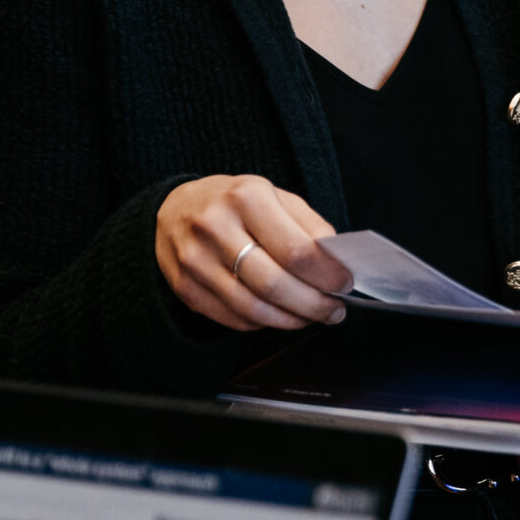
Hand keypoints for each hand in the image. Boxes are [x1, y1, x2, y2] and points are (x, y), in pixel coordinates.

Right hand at [153, 174, 353, 331]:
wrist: (174, 209)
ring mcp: (195, 261)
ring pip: (254, 309)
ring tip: (312, 316)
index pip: (296, 250)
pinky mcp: (185, 288)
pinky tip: (279, 314)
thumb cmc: (235, 203)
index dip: (327, 275)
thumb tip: (337, 263)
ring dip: (292, 320)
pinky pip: (234, 319)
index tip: (345, 284)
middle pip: (275, 285)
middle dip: (313, 305)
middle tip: (334, 310)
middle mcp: (216, 228)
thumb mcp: (275, 196)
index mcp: (247, 198)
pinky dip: (264, 323)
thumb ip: (309, 226)